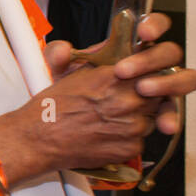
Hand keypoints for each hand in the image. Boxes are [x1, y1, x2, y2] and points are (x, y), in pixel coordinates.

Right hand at [0, 13, 195, 184]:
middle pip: (158, 93)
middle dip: (146, 95)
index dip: (150, 72)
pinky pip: (142, 140)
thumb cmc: (51, 108)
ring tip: (112, 117)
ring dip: (139, 117)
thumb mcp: (72, 70)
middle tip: (128, 98)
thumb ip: (100, 57)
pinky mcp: (132, 147)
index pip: (154, 68)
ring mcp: (133, 126)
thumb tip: (117, 48)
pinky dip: (129, 137)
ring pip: (153, 117)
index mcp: (115, 76)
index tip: (144, 76)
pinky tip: (108, 133)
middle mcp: (128, 100)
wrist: (38, 139)